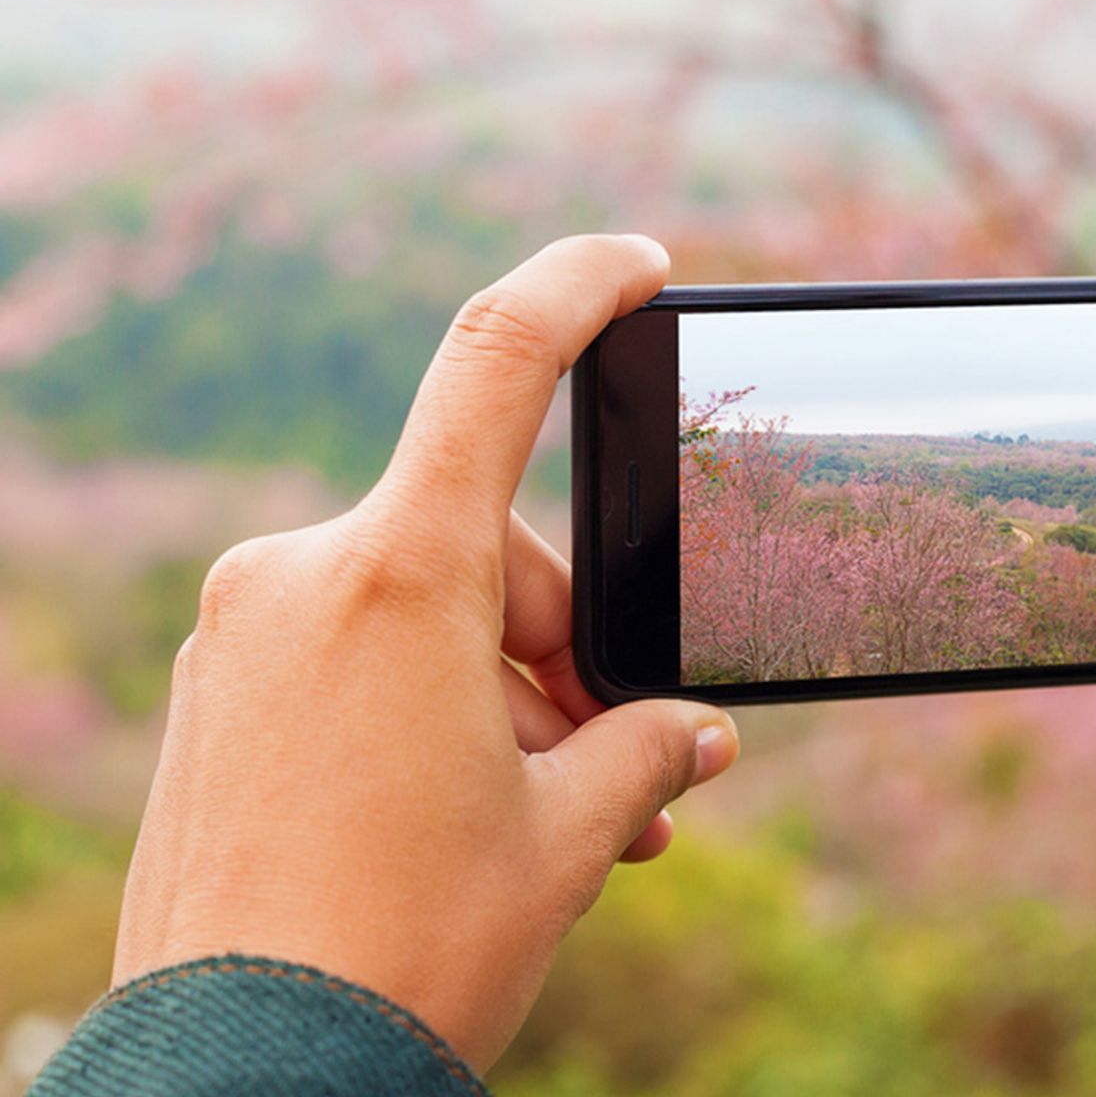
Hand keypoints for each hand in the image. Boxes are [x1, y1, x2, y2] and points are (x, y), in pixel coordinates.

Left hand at [112, 236, 739, 1069]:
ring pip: (425, 611)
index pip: (494, 364)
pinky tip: (463, 808)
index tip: (637, 263)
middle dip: (568, 648)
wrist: (244, 1075)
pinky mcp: (217, 692)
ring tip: (556, 823)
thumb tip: (694, 735)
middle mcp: (302, 577)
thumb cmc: (414, 948)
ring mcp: (245, 635)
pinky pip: (355, 655)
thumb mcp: (568, 837)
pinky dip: (428, 707)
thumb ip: (645, 750)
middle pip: (490, 550)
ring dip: (505, 694)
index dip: (575, 287)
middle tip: (615, 763)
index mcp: (399, 578)